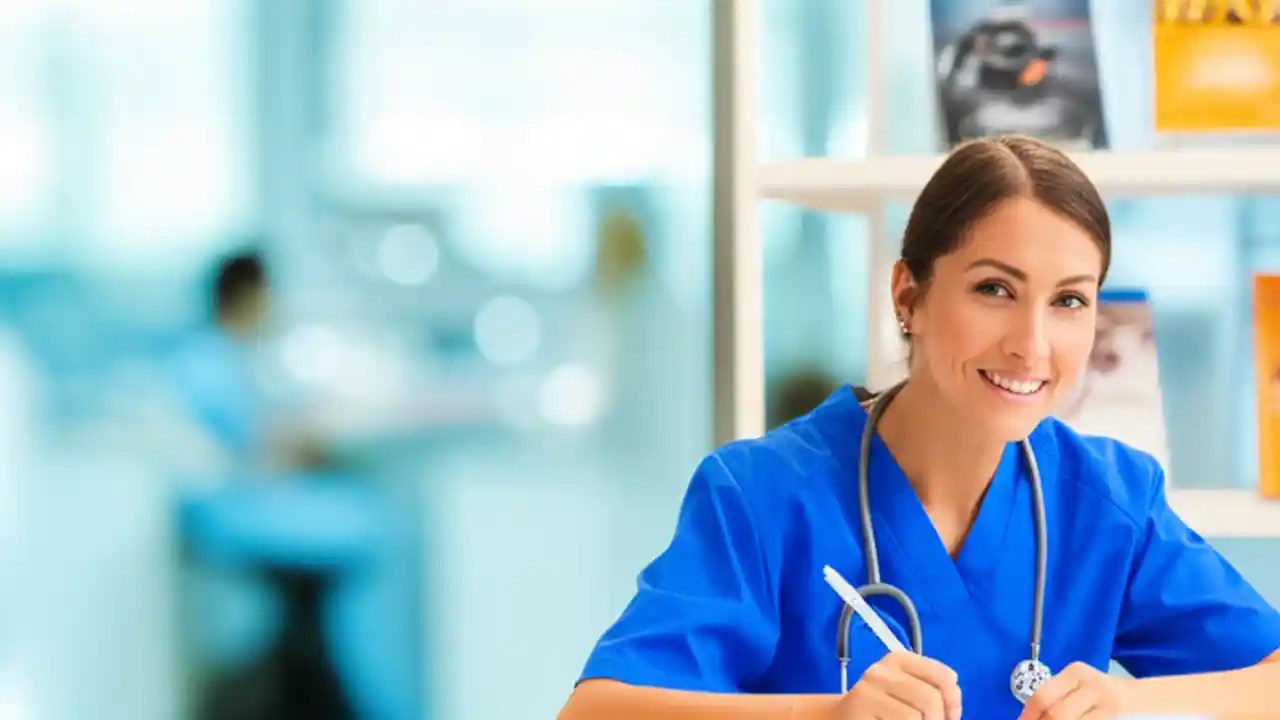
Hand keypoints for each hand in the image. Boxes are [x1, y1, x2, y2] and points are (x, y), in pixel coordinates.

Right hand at [828, 651, 961, 719]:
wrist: (842, 718)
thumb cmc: (886, 709)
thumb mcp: (911, 693)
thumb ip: (937, 693)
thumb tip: (952, 711)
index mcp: (899, 660)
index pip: (944, 677)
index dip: (953, 703)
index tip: (949, 716)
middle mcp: (881, 670)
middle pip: (930, 699)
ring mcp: (866, 691)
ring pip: (914, 717)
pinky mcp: (858, 709)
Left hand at [1017, 661, 1121, 719]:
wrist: (1145, 697)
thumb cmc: (1103, 696)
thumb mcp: (1080, 689)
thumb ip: (1057, 701)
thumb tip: (1029, 718)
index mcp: (1074, 673)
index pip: (1042, 697)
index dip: (1028, 717)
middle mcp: (1089, 683)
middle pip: (1056, 713)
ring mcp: (1105, 700)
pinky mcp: (1115, 714)